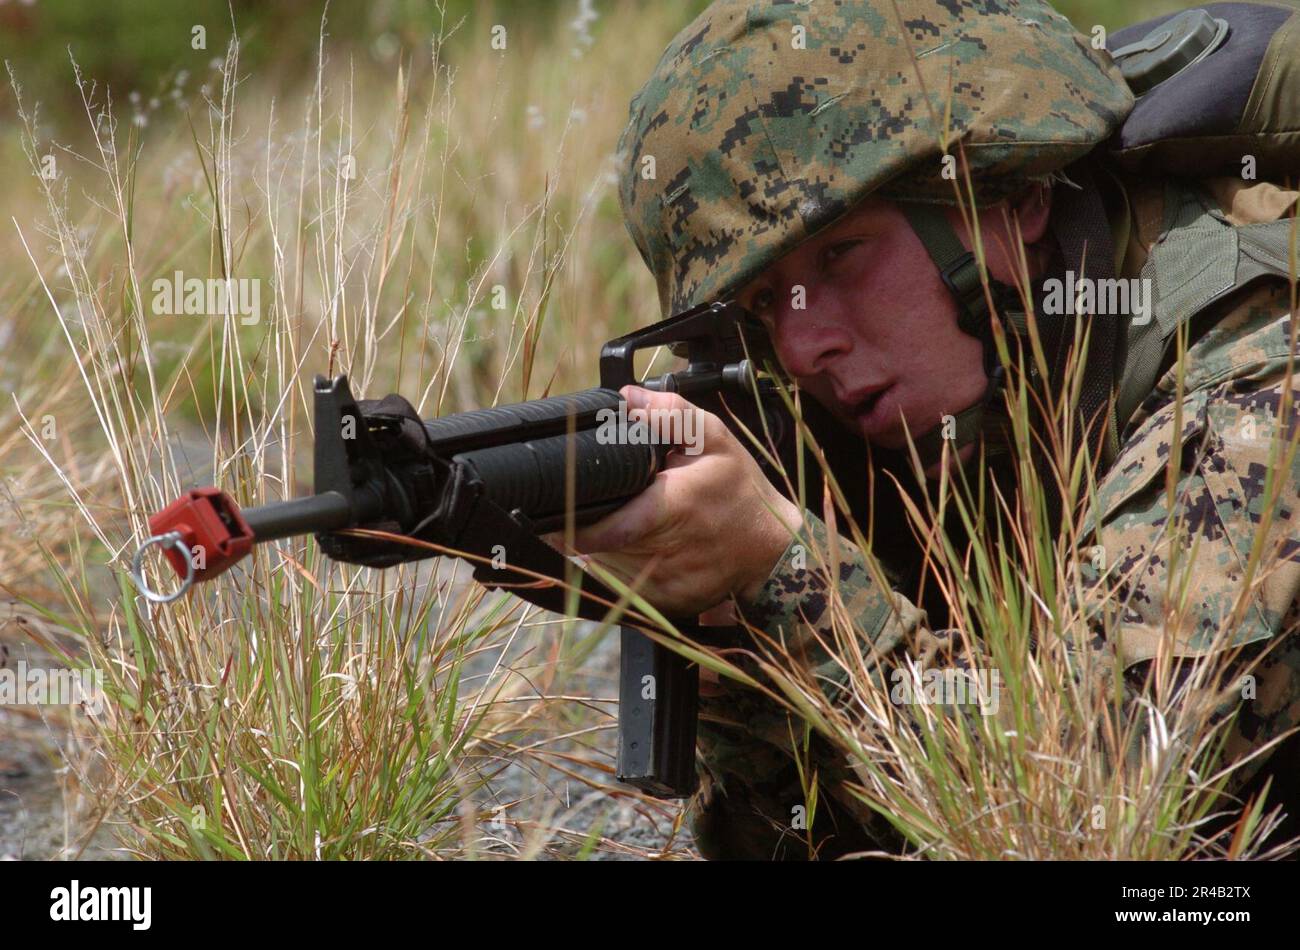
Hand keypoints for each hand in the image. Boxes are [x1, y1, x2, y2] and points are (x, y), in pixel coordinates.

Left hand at [545, 385, 803, 616]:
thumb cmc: (740, 492)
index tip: (556, 504)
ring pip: (603, 569)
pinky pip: (620, 587)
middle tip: (579, 502)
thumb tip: (627, 398)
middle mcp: (666, 554)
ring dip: (595, 548)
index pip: (605, 527)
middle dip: (583, 524)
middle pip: (596, 546)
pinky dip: (614, 567)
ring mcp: (664, 585)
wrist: (772, 549)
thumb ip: (672, 415)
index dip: (573, 520)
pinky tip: (624, 547)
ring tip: (604, 521)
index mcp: (674, 508)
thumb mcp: (716, 440)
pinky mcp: (664, 604)